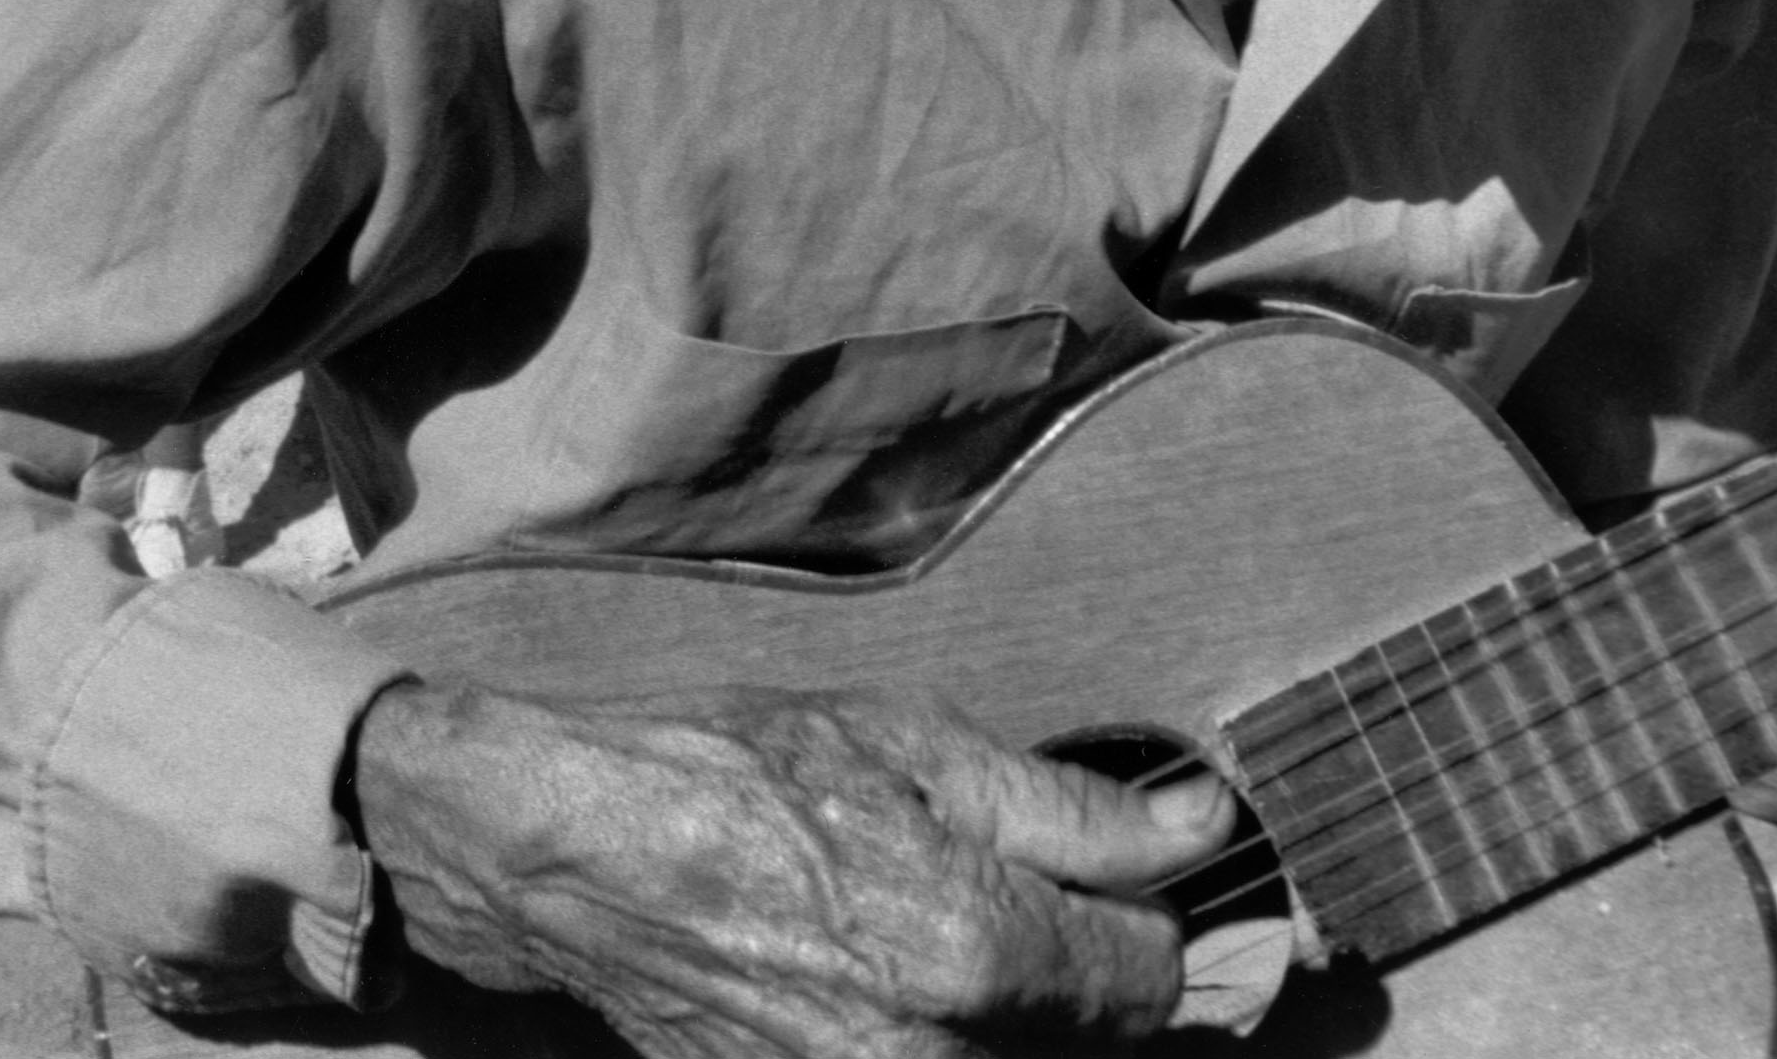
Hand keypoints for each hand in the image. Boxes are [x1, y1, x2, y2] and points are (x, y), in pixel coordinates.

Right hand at [348, 678, 1225, 1058]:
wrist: (575, 859)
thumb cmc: (732, 777)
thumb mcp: (910, 749)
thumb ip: (1071, 810)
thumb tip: (1201, 828)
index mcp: (978, 955)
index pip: (1150, 982)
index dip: (1143, 922)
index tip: (1107, 885)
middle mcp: (940, 1057)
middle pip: (1091, 1049)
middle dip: (1079, 982)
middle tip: (1018, 912)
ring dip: (1012, 1019)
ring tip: (928, 941)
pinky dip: (936, 1042)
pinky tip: (882, 983)